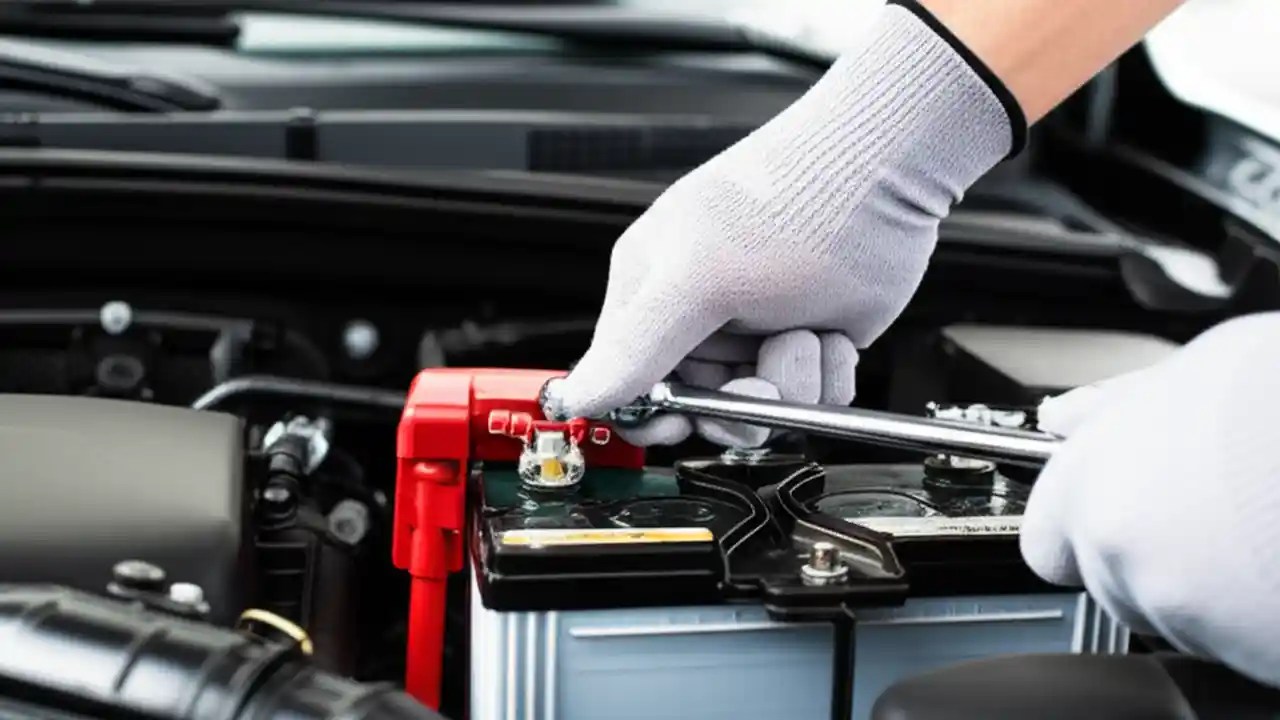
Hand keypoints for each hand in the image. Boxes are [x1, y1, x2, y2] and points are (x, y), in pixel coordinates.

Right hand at [545, 3, 1017, 444]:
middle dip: (739, 403)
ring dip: (795, 380)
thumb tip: (577, 395)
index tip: (678, 423)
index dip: (650, 413)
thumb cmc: (788, 200)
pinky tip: (834, 331)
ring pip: (763, 407)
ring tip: (805, 329)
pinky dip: (830, 372)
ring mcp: (757, 328)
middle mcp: (702, 313)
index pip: (626, 379)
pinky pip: (813, 396)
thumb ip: (635, 347)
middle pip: (700, 406)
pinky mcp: (808, 339)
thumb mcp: (697, 280)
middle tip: (761, 381)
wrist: (886, 174)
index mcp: (652, 289)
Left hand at [1023, 313, 1279, 688]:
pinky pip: (1234, 646)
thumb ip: (1117, 408)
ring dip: (1210, 591)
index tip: (1119, 516)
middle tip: (1217, 516)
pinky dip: (1256, 621)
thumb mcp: (1199, 369)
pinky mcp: (1245, 651)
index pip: (1046, 541)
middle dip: (1153, 559)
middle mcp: (1121, 550)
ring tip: (1264, 532)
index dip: (1084, 529)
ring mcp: (1181, 607)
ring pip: (1175, 616)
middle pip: (1112, 582)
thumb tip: (1065, 419)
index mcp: (1094, 481)